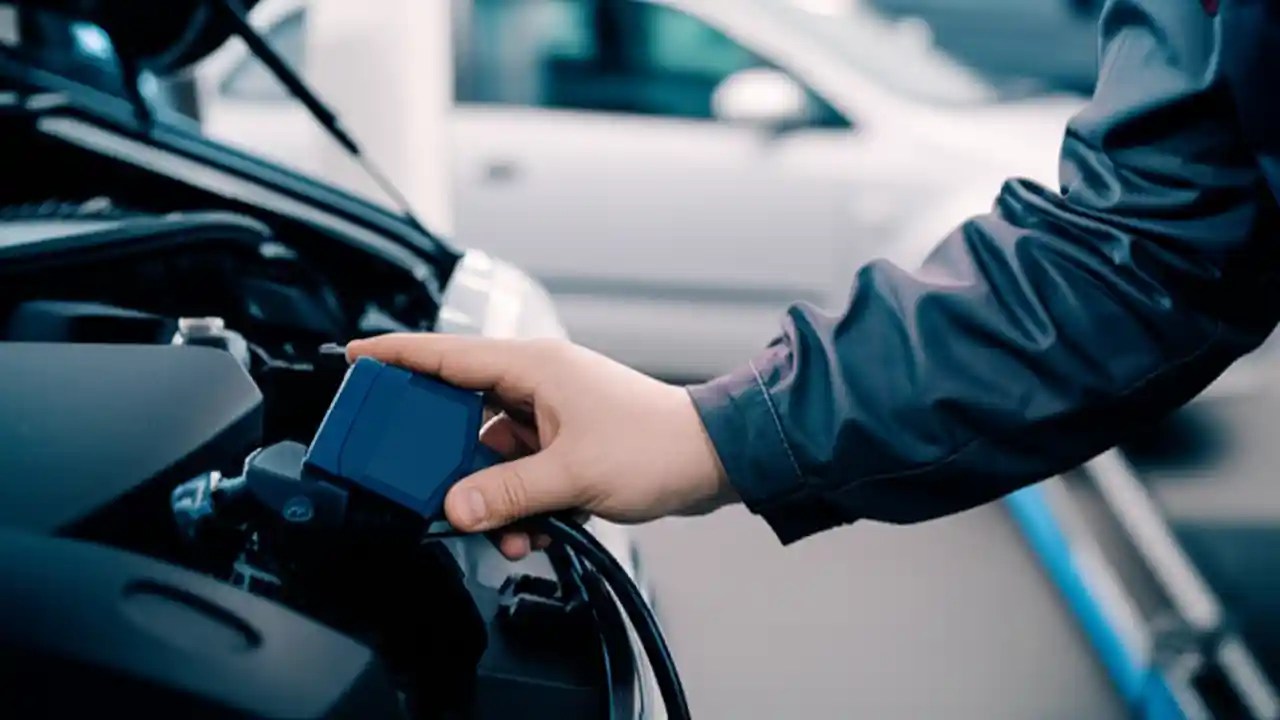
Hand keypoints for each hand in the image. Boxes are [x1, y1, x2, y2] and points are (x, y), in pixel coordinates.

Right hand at [346, 334, 736, 559]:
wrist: (714, 461)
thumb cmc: (657, 445)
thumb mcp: (573, 474)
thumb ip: (509, 493)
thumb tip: (457, 508)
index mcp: (532, 368)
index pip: (446, 355)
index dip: (396, 358)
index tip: (354, 363)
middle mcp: (537, 386)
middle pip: (461, 417)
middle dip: (449, 466)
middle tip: (429, 493)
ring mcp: (552, 417)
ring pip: (492, 456)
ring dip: (494, 498)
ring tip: (509, 533)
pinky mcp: (567, 446)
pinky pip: (522, 474)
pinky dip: (522, 504)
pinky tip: (535, 532)